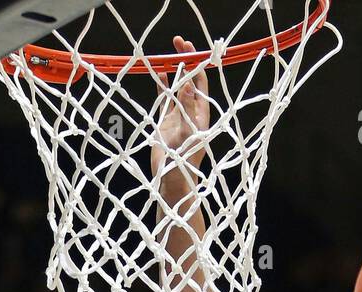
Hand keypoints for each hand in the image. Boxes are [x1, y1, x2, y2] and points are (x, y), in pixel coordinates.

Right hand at [152, 35, 210, 187]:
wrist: (172, 180)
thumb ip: (187, 109)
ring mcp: (178, 117)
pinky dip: (162, 88)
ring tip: (167, 55)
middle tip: (178, 42)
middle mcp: (191, 112)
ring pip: (176, 88)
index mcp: (201, 113)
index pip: (200, 81)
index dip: (196, 63)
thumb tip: (188, 84)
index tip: (188, 47)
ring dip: (173, 72)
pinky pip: (165, 100)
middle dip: (185, 61)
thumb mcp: (187, 133)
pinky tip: (160, 76)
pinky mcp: (166, 123)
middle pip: (189, 80)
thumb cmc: (185, 162)